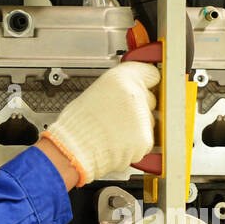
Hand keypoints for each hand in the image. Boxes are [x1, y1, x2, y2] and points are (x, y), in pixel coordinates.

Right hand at [40, 62, 158, 185]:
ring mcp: (142, 118)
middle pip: (150, 100)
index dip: (147, 82)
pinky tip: (117, 142)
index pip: (151, 74)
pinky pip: (145, 142)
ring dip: (137, 128)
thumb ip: (118, 89)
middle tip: (118, 116)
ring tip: (113, 131)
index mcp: (120, 78)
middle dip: (139, 108)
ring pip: (148, 122)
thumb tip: (129, 91)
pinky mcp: (145, 139)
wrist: (73, 148)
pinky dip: (134, 145)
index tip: (147, 86)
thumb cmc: (77, 124)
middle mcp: (134, 94)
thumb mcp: (96, 92)